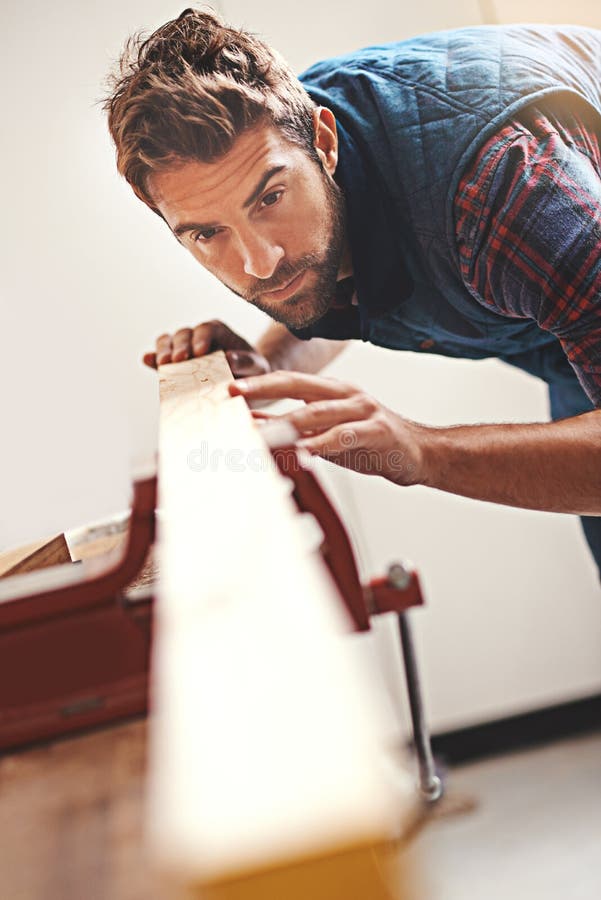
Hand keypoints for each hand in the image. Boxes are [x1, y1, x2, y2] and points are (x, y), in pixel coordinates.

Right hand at [142, 320, 270, 377]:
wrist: (247, 383)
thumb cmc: (254, 371)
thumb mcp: (256, 366)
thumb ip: (245, 361)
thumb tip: (229, 358)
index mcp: (219, 331)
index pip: (207, 329)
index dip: (201, 338)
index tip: (200, 353)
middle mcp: (198, 335)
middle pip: (184, 333)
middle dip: (180, 346)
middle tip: (178, 362)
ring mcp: (184, 348)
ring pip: (168, 341)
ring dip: (164, 351)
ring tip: (163, 364)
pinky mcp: (174, 363)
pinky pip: (160, 357)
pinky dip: (153, 357)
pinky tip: (147, 361)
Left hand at [229, 371, 424, 485]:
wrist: (422, 453)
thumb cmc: (372, 444)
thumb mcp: (332, 435)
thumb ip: (300, 431)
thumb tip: (259, 433)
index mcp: (333, 390)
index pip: (291, 380)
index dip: (260, 383)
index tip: (229, 387)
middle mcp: (347, 394)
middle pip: (299, 385)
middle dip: (264, 389)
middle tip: (234, 393)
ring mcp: (363, 411)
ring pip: (318, 412)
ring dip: (286, 422)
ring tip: (260, 431)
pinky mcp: (377, 432)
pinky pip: (345, 437)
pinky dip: (322, 444)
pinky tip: (304, 452)